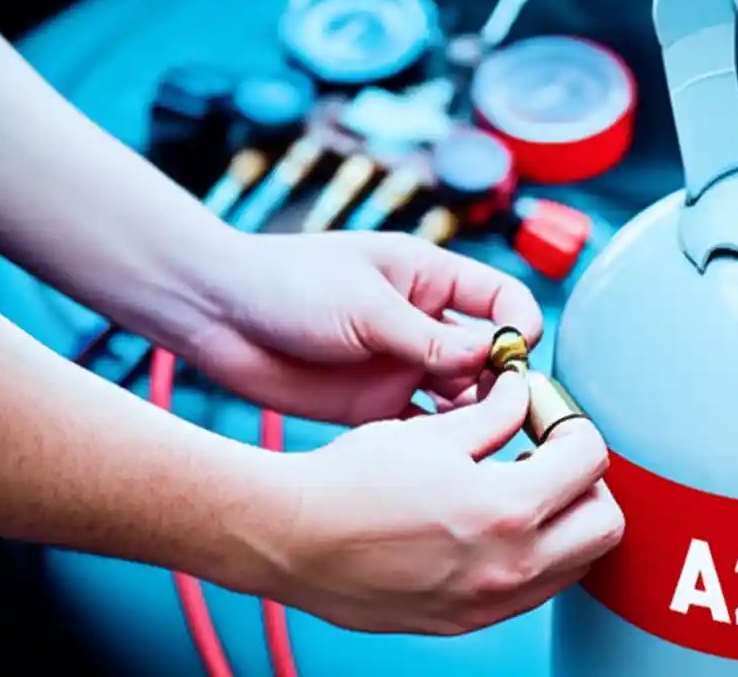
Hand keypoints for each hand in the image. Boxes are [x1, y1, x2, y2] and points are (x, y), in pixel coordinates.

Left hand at [182, 230, 543, 423]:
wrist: (219, 316)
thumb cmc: (288, 285)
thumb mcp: (366, 305)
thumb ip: (428, 337)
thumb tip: (492, 356)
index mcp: (430, 279)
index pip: (501, 299)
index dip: (518, 326)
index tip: (516, 354)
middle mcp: (426, 324)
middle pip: (490, 355)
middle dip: (502, 381)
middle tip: (504, 412)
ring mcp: (404, 366)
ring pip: (464, 396)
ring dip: (476, 415)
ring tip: (478, 439)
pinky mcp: (379, 405)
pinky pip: (426, 428)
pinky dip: (441, 442)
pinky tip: (443, 457)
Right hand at [257, 370, 623, 634]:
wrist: (292, 538)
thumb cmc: (350, 482)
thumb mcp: (432, 432)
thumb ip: (496, 413)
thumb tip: (524, 393)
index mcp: (505, 508)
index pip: (590, 460)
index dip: (571, 425)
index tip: (544, 417)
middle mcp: (509, 565)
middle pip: (604, 524)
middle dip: (587, 482)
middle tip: (549, 457)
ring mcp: (489, 601)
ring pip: (577, 565)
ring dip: (566, 523)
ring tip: (520, 491)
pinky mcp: (467, 620)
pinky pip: (534, 591)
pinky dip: (535, 556)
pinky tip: (494, 527)